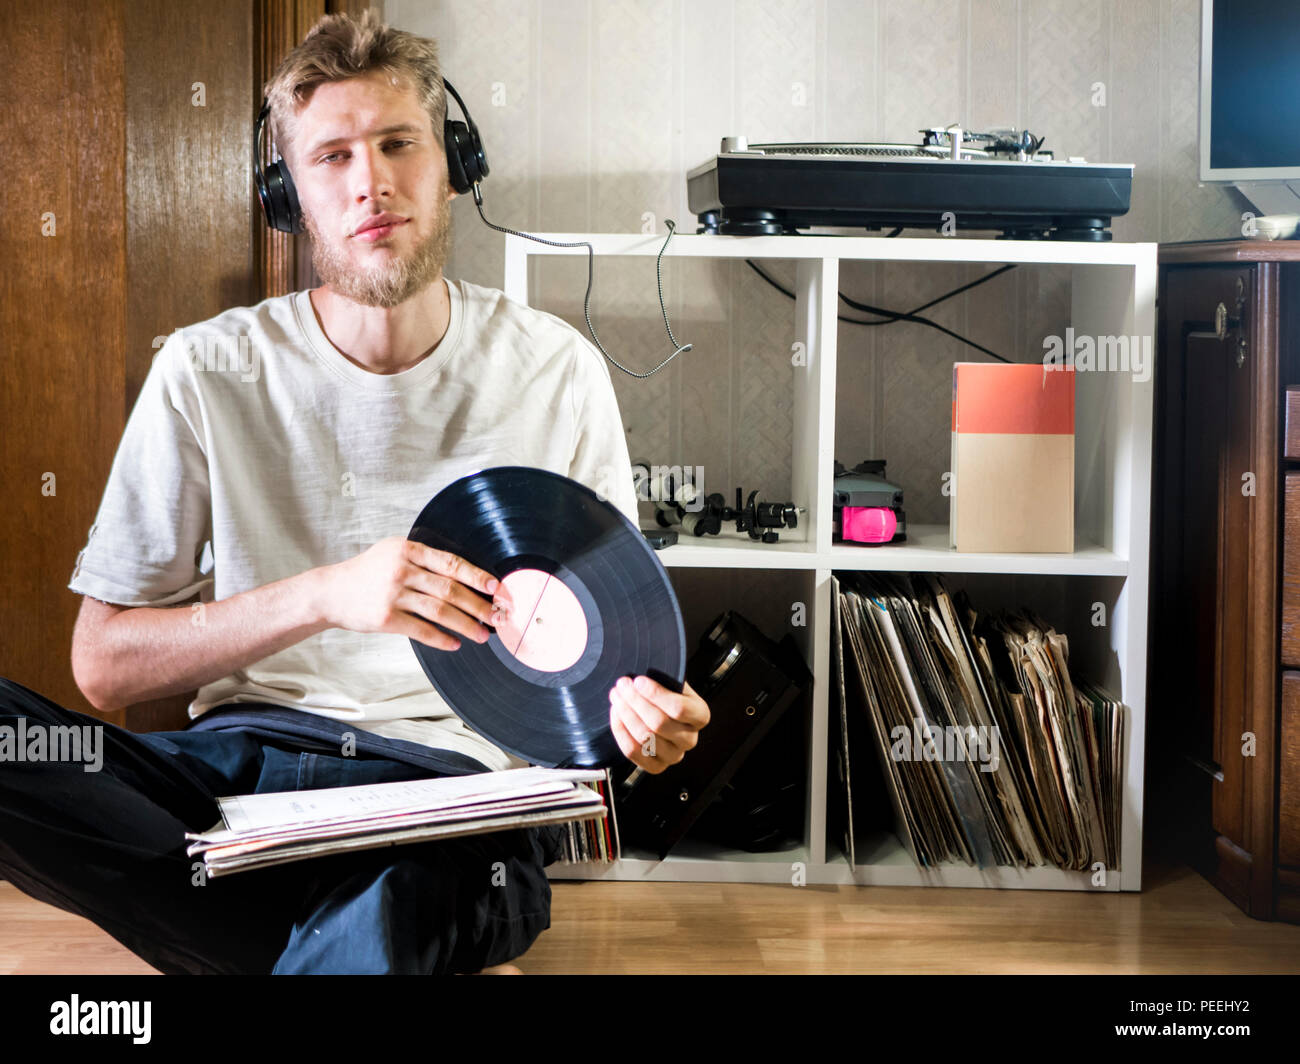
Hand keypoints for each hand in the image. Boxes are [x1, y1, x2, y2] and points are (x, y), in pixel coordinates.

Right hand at [316, 535, 510, 650]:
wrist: (330, 592)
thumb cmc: (367, 573)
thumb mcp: (391, 553)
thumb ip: (422, 559)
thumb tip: (464, 576)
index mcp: (407, 550)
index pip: (451, 563)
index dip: (476, 576)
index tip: (495, 587)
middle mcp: (401, 570)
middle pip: (450, 589)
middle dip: (478, 605)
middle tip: (497, 617)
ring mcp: (393, 594)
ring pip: (440, 611)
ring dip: (466, 625)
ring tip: (482, 634)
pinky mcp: (385, 618)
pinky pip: (421, 630)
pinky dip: (441, 638)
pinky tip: (455, 643)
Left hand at [608, 675, 709, 772]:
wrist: (660, 710)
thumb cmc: (666, 693)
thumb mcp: (672, 681)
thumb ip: (664, 675)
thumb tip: (643, 668)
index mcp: (700, 715)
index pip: (679, 709)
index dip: (655, 694)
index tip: (639, 681)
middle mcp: (690, 739)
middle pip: (659, 723)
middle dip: (635, 701)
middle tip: (621, 685)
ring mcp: (674, 755)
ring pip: (644, 738)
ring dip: (625, 714)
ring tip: (616, 697)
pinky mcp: (656, 766)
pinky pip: (633, 751)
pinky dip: (620, 731)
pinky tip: (616, 714)